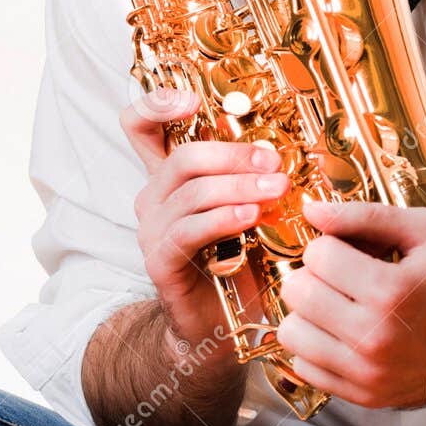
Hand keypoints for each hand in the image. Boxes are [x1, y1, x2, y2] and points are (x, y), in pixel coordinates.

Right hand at [119, 89, 288, 352]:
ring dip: (239, 186)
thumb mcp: (244, 205)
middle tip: (273, 161)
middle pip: (183, 156)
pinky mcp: (161, 261)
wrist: (218, 325)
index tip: (193, 101)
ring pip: (191, 192)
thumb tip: (285, 145)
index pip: (140, 125)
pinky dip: (223, 218)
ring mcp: (153, 230)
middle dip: (233, 154)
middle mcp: (154, 197)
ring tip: (276, 189)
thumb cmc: (236, 259)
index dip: (157, 104)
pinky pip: (189, 230)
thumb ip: (252, 175)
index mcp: (169, 176)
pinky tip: (251, 217)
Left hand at [277, 195, 425, 410]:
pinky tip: (342, 332)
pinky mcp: (365, 396)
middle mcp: (375, 337)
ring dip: (308, 312)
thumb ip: (365, 216)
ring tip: (339, 303)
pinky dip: (316, 346)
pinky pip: (304, 368)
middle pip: (297, 293)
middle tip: (341, 275)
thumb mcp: (425, 231)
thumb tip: (312, 210)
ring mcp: (368, 373)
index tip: (351, 250)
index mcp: (391, 291)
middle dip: (314, 274)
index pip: (317, 255)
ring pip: (291, 332)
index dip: (330, 244)